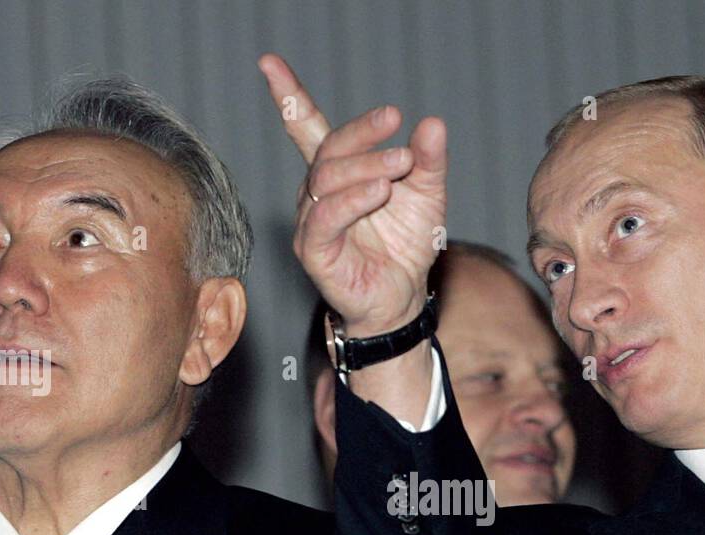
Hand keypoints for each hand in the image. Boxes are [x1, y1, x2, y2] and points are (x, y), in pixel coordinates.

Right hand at [258, 52, 445, 336]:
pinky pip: (324, 218)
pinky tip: (379, 192)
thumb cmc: (406, 247)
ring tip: (402, 166)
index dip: (289, 96)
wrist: (403, 299)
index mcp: (338, 172)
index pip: (307, 128)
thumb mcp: (427, 196)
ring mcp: (311, 222)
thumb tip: (433, 123)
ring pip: (326, 180)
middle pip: (328, 150)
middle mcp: (317, 193)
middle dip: (364, 136)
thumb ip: (429, 161)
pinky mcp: (314, 251)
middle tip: (403, 139)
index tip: (270, 63)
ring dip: (366, 167)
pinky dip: (352, 201)